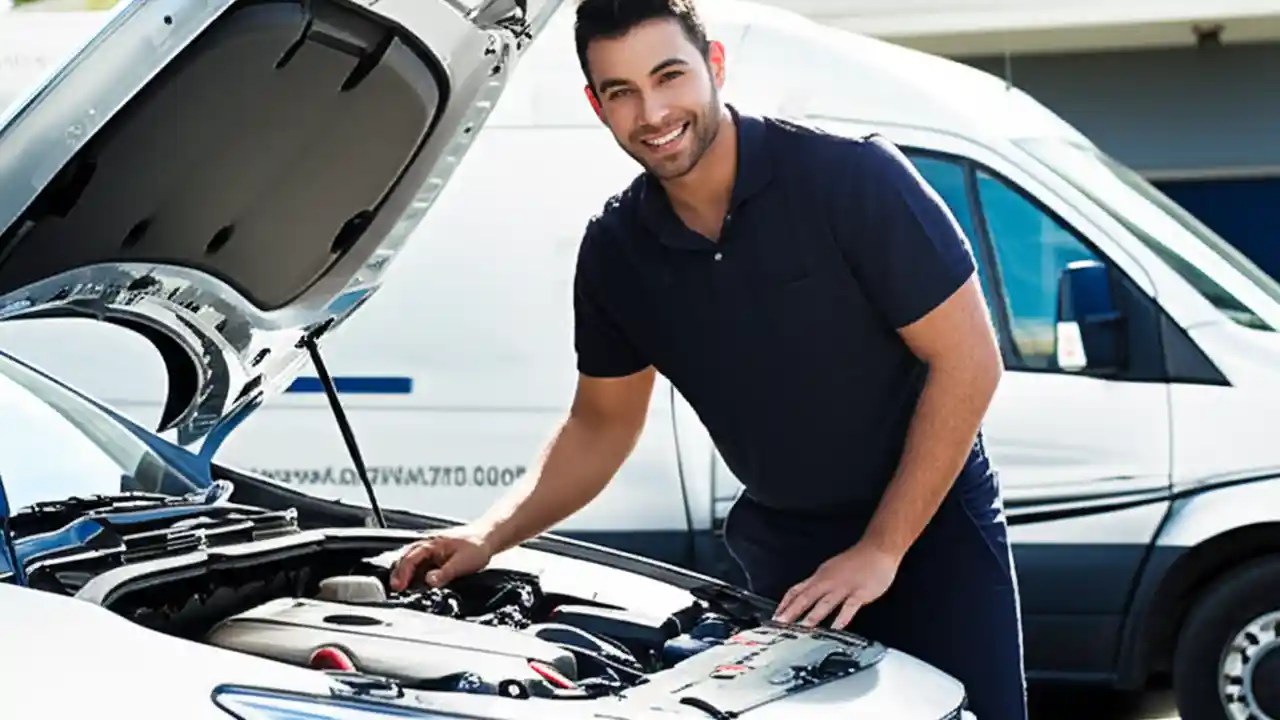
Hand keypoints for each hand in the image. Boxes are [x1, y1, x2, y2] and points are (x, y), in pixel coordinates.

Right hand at [388, 525, 493, 591]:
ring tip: (399, 585)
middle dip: (397, 572)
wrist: (488, 537)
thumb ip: (445, 573)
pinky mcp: (434, 553)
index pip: (410, 557)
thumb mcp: (462, 563)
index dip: (403, 573)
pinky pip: (418, 561)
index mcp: (432, 543)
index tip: (399, 586)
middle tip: (395, 588)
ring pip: (409, 558)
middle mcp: (428, 543)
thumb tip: (430, 581)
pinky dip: (412, 570)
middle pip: (405, 556)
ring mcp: (430, 548)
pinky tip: (413, 580)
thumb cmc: (476, 546)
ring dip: (403, 571)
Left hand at [772, 541, 900, 629]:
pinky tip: (836, 628)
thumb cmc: (855, 561)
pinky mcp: (860, 593)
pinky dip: (842, 617)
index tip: (776, 616)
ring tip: (802, 628)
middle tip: (781, 624)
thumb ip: (819, 583)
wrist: (877, 549)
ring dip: (813, 615)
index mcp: (820, 576)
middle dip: (792, 611)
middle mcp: (828, 581)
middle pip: (806, 597)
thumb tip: (805, 596)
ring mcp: (844, 587)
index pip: (797, 590)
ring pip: (825, 602)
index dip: (785, 603)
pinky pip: (849, 607)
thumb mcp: (831, 569)